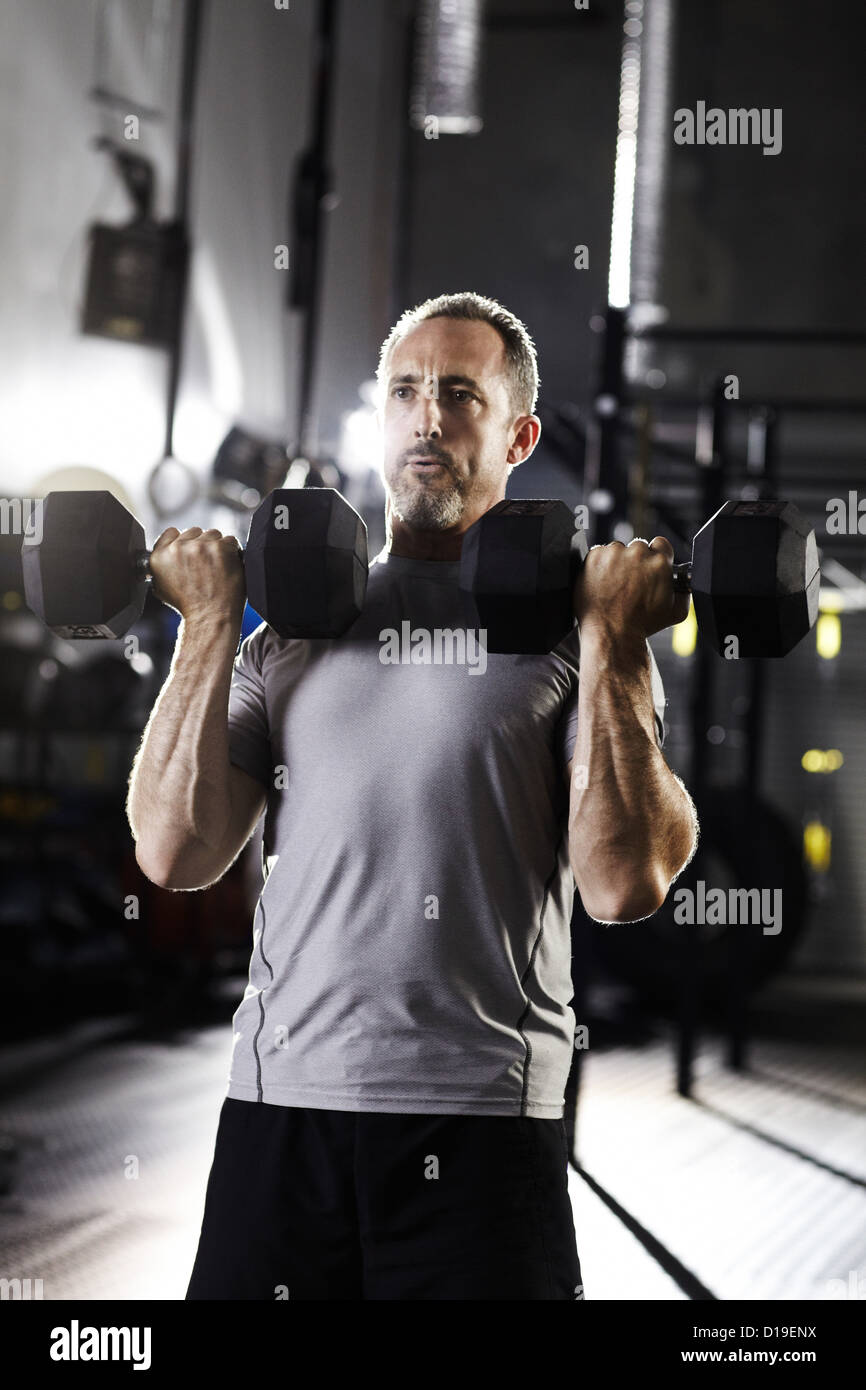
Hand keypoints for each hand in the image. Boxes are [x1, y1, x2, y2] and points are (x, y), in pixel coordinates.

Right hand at [147, 527, 245, 626]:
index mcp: (160, 555)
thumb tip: (166, 553)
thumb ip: (161, 565)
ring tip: (217, 568)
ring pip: (213, 534)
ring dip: (217, 547)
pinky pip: (230, 541)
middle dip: (201, 545)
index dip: (183, 541)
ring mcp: (200, 546)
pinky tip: (227, 567)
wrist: (209, 617)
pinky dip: (232, 552)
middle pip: (194, 532)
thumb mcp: (161, 587)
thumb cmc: (188, 607)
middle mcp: (178, 548)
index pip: (172, 532)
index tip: (190, 551)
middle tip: (206, 565)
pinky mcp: (221, 548)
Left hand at [573, 536, 690, 640]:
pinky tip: (602, 583)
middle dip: (634, 561)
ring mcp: (614, 554)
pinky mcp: (594, 557)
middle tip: (629, 581)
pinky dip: (599, 565)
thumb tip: (683, 582)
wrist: (612, 633)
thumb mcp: (676, 612)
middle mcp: (637, 553)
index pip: (660, 544)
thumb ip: (683, 590)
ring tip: (614, 585)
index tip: (648, 565)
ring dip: (616, 563)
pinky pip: (599, 554)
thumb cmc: (642, 625)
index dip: (655, 555)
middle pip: (637, 547)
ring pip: (617, 550)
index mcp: (659, 562)